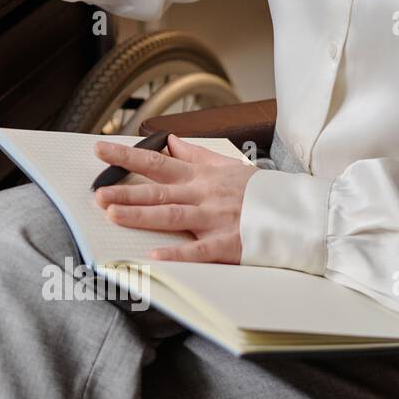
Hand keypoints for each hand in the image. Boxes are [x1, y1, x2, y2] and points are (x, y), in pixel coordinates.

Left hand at [92, 135, 254, 262]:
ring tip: (112, 215)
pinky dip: (179, 253)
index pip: (157, 163)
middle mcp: (204, 195)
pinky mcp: (229, 243)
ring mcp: (215, 219)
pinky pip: (200, 250)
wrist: (301, 213)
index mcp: (201, 177)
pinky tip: (155, 256)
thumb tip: (170, 142)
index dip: (126, 156)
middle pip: (158, 192)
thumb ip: (196, 156)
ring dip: (141, 215)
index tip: (99, 150)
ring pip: (171, 216)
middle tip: (97, 194)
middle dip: (125, 192)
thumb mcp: (228, 166)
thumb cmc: (262, 191)